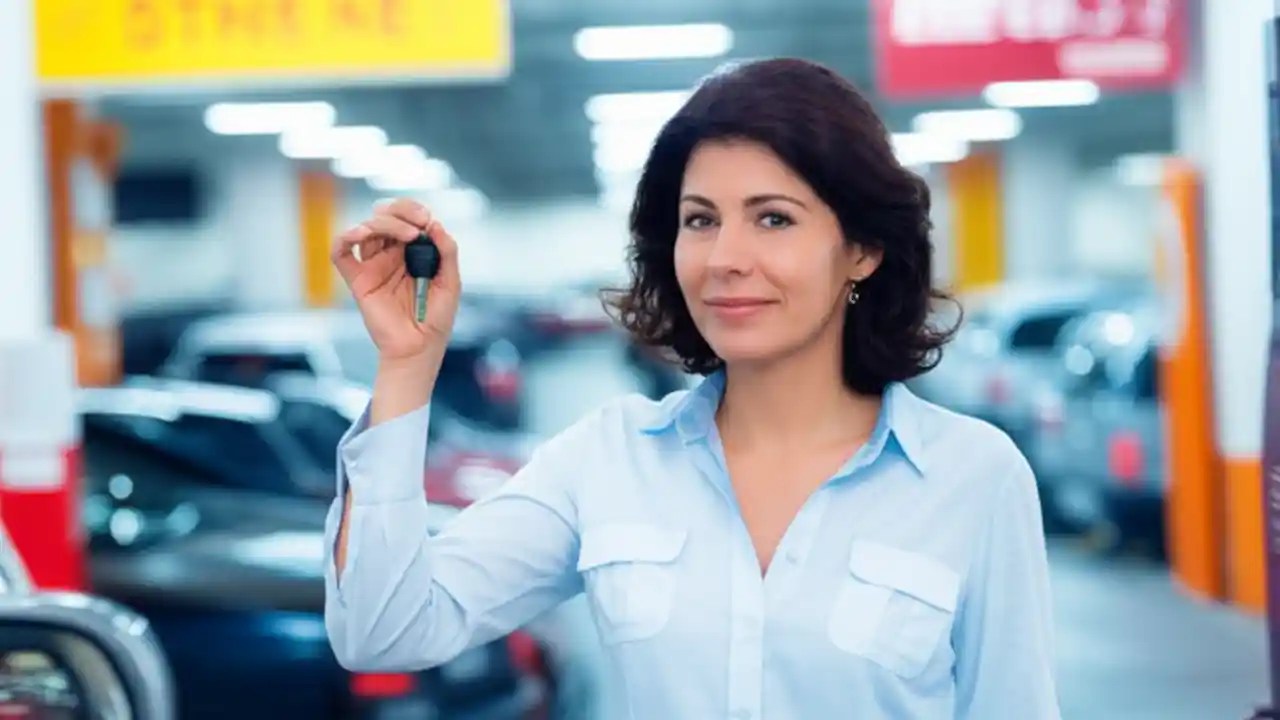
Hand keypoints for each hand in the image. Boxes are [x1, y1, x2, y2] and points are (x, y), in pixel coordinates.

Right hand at [331, 199, 461, 362]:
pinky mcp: (358, 280)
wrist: (419, 348)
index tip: (427, 219)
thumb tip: (435, 224)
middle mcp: (391, 255)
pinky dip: (346, 236)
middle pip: (385, 217)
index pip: (406, 218)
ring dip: (383, 222)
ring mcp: (373, 266)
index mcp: (412, 252)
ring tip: (405, 235)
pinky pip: (340, 252)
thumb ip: (447, 251)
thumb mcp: (451, 282)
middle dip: (400, 212)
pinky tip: (361, 233)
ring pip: (367, 228)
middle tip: (417, 225)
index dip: (413, 210)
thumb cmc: (436, 318)